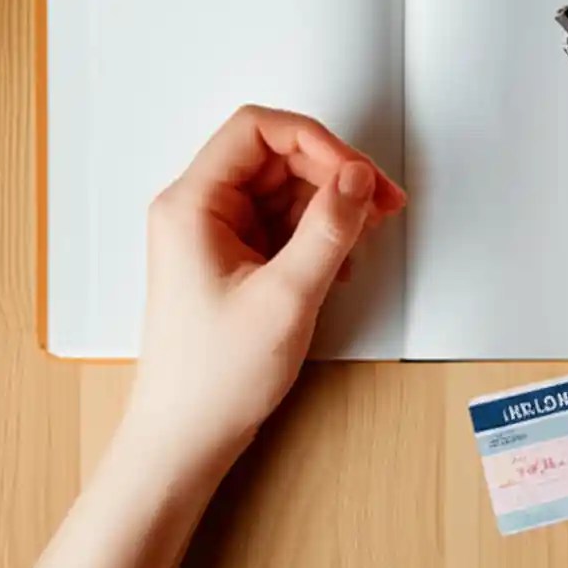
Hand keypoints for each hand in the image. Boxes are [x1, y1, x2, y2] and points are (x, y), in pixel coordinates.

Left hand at [126, 105, 405, 469]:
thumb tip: (358, 180)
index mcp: (193, 205)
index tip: (357, 175)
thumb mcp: (286, 296)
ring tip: (361, 241)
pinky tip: (338, 264)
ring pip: (284, 191)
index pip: (257, 131)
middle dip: (332, 175)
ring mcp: (215, 236)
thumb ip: (328, 229)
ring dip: (329, 208)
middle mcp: (198, 211)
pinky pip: (282, 225)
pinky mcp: (233, 260)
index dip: (316, 142)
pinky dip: (317, 235)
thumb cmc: (214, 377)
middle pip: (275, 158)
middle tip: (380, 204)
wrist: (187, 436)